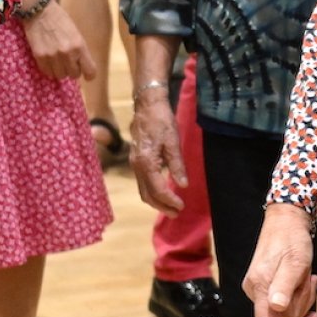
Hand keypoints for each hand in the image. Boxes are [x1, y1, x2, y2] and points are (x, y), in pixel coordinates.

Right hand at [20, 0, 95, 79]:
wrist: (40, 11)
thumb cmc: (60, 20)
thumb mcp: (76, 33)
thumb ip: (80, 50)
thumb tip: (82, 66)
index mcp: (79, 45)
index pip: (90, 71)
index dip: (89, 75)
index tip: (87, 74)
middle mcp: (67, 53)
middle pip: (74, 75)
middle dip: (72, 70)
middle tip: (68, 62)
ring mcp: (52, 56)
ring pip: (60, 76)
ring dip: (60, 70)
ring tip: (57, 60)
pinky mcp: (40, 57)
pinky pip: (47, 72)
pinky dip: (49, 68)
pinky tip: (49, 59)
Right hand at [129, 91, 186, 214]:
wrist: (147, 104)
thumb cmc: (161, 120)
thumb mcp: (173, 141)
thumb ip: (177, 164)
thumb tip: (183, 185)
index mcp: (146, 162)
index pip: (157, 189)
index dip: (170, 200)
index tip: (182, 205)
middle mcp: (137, 166)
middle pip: (147, 195)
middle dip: (161, 206)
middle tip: (177, 212)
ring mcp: (134, 163)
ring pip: (143, 190)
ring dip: (156, 201)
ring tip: (171, 206)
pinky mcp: (136, 159)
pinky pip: (142, 181)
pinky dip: (152, 191)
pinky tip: (162, 190)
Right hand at [243, 203, 316, 316]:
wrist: (286, 220)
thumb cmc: (292, 240)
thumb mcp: (294, 263)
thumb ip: (284, 286)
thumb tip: (277, 309)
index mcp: (259, 286)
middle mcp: (254, 289)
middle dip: (301, 305)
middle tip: (312, 281)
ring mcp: (258, 286)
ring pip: (284, 309)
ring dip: (302, 297)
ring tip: (310, 276)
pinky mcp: (264, 283)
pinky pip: (284, 300)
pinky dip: (298, 293)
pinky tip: (306, 279)